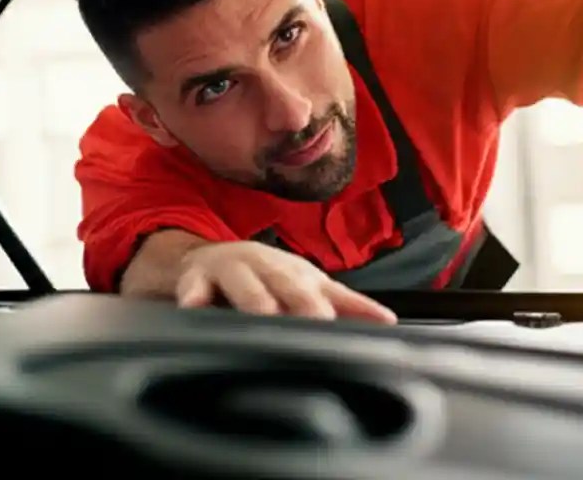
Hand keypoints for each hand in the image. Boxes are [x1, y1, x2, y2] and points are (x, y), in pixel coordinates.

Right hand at [174, 240, 397, 323]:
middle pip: (285, 283)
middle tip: (317, 319)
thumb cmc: (265, 278)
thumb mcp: (305, 285)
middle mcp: (266, 267)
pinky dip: (193, 296)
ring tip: (263, 314)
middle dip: (301, 300)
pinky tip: (194, 307)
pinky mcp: (197, 278)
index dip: (334, 305)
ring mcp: (232, 270)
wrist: (207, 259)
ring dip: (253, 297)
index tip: (347, 323)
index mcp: (295, 273)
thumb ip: (345, 303)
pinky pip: (194, 287)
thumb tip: (388, 321)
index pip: (320, 290)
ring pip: (243, 283)